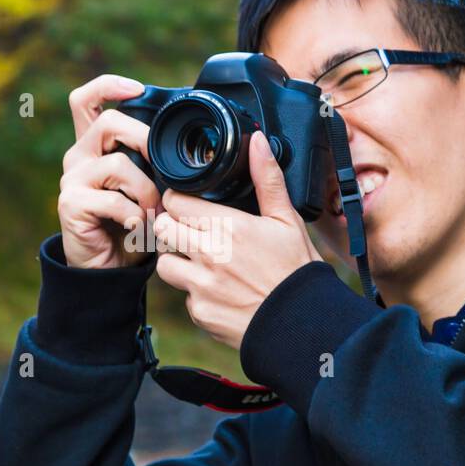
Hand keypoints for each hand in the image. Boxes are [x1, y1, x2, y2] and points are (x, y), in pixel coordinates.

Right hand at [58, 74, 163, 268]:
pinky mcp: (71, 204)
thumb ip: (152, 162)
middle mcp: (78, 156)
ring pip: (118, 165)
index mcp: (94, 146)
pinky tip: (140, 228)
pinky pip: (114, 201)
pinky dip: (136, 216)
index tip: (137, 89)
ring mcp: (72, 180)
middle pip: (108, 123)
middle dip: (143, 139)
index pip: (86, 99)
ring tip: (156, 212)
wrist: (107, 267)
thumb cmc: (131, 224)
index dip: (109, 86)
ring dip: (147, 190)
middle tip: (163, 166)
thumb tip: (186, 146)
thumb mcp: (145, 186)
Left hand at [153, 130, 322, 350]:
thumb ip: (266, 178)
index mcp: (228, 226)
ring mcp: (201, 286)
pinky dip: (196, 293)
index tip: (189, 206)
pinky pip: (184, 297)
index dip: (180, 201)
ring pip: (164, 263)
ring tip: (203, 262)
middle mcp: (208, 254)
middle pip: (161, 227)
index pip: (174, 201)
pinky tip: (220, 291)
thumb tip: (257, 141)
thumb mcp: (287, 219)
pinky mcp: (200, 313)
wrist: (302, 325)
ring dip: (178, 260)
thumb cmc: (297, 270)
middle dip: (173, 227)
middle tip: (193, 232)